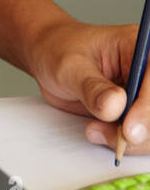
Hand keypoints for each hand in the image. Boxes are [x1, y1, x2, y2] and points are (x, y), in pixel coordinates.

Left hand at [30, 19, 148, 157]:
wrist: (49, 59)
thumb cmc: (58, 50)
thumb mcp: (69, 65)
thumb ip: (92, 86)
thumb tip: (115, 105)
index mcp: (138, 47)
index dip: (147, 107)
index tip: (129, 129)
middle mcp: (146, 73)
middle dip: (142, 129)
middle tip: (115, 136)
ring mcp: (142, 95)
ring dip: (130, 140)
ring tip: (95, 129)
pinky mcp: (135, 113)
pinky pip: (141, 137)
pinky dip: (122, 142)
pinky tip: (98, 131)